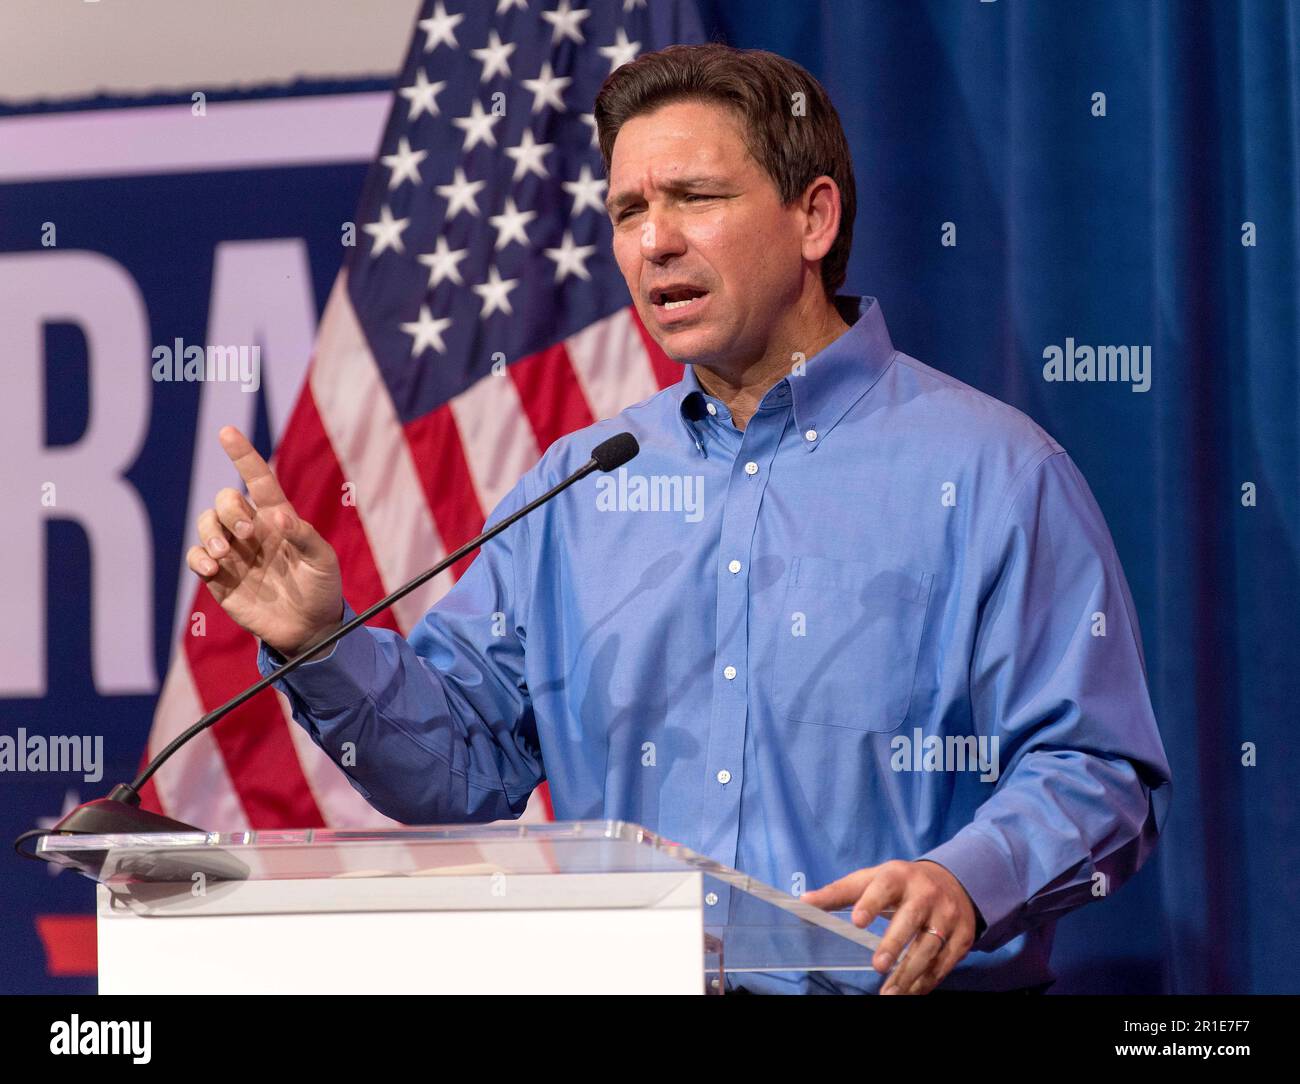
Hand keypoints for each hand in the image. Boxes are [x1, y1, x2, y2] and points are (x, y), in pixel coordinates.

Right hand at [186, 426, 342, 656]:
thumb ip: (304, 536)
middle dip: (229, 508)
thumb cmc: (322, 589)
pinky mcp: (220, 578)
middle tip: (246, 532)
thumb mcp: (323, 561)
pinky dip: (199, 558)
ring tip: (223, 552)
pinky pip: (197, 558)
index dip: (243, 455)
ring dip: (210, 531)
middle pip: (225, 500)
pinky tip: (213, 567)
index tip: (227, 432)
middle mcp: (252, 531)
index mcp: (278, 519)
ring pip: (206, 524)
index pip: (258, 480)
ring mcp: (234, 553)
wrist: (310, 629)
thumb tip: (277, 517)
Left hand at [801, 859, 977, 994]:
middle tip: (877, 965)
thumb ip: (839, 892)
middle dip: (894, 943)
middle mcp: (926, 894)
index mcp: (899, 876)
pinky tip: (910, 991)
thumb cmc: (901, 884)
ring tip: (890, 992)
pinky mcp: (963, 936)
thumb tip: (803, 902)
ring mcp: (947, 915)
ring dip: (909, 972)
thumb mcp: (872, 879)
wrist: (954, 882)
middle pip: (910, 918)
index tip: (856, 921)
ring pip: (929, 945)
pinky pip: (945, 962)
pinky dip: (927, 980)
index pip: (884, 887)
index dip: (870, 903)